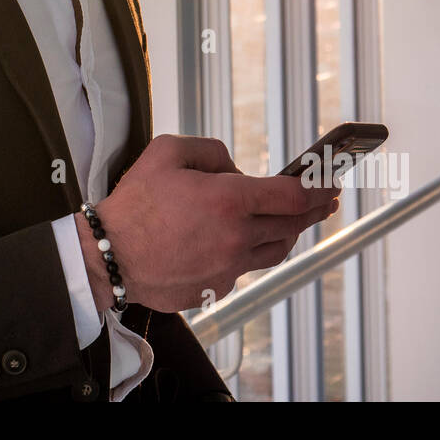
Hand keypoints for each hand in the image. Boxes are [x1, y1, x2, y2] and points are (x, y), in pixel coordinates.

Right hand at [77, 134, 338, 313]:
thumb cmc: (134, 203)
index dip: (318, 187)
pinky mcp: (217, 288)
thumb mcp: (168, 151)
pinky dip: (247, 251)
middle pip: (292, 225)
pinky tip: (238, 241)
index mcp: (229, 200)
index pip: (292, 195)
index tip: (331, 182)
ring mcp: (229, 267)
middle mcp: (236, 237)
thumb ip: (212, 151)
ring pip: (275, 251)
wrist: (108, 256)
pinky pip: (244, 267)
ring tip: (293, 221)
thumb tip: (235, 169)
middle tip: (326, 200)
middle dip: (315, 209)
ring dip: (289, 233)